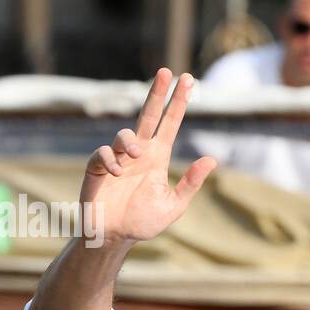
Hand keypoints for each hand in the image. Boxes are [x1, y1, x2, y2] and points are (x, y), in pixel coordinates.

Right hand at [79, 68, 216, 244]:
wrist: (115, 237)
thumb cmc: (143, 222)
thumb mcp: (173, 205)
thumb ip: (190, 183)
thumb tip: (211, 159)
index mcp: (157, 158)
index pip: (170, 124)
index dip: (178, 103)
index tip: (188, 80)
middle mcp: (138, 153)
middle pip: (148, 115)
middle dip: (157, 93)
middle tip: (166, 71)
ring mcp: (117, 158)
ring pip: (124, 134)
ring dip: (130, 142)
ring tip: (135, 156)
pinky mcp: (97, 167)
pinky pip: (103, 154)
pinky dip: (111, 160)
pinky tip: (116, 174)